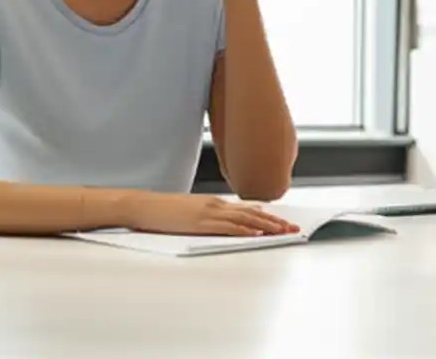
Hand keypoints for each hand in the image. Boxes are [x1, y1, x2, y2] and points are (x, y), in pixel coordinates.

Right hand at [122, 193, 298, 236]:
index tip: (283, 221)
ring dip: (266, 226)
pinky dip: (244, 230)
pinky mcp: (200, 222)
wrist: (142, 205)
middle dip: (275, 221)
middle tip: (292, 227)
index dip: (268, 215)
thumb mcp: (192, 212)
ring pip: (244, 219)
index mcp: (214, 203)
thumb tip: (228, 224)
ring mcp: (208, 213)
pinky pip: (226, 226)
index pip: (247, 208)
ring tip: (283, 231)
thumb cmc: (164, 212)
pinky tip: (255, 233)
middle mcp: (215, 205)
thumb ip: (211, 217)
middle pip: (252, 212)